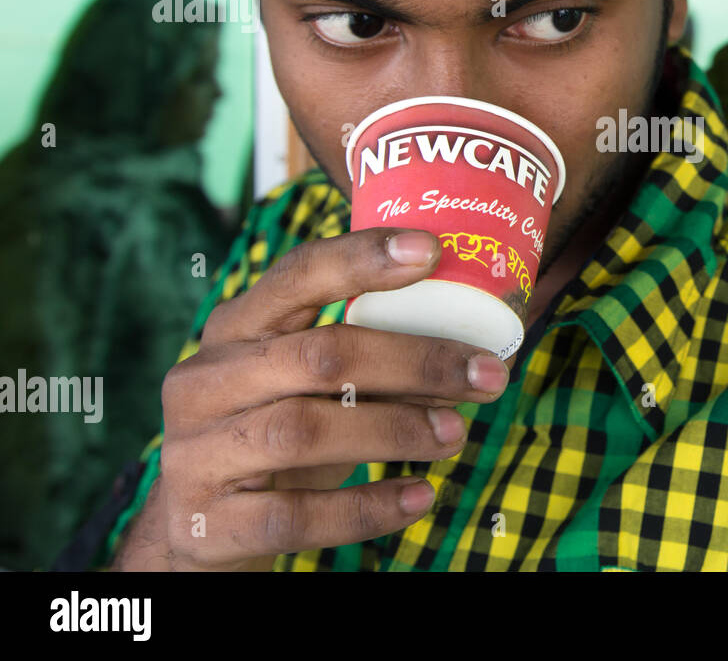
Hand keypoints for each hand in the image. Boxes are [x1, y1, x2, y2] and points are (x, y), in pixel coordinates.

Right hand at [124, 228, 510, 570]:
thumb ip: (375, 366)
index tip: (432, 249)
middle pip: (319, 356)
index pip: (296, 274)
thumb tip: (470, 360)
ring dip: (396, 431)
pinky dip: (366, 507)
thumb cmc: (272, 434)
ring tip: (457, 435)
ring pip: (304, 431)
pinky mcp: (206, 523)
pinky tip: (419, 498)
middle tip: (486, 375)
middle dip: (415, 360)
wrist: (190, 530)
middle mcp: (205, 381)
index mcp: (234, 329)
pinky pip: (296, 515)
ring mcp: (197, 452)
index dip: (362, 259)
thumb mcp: (310, 389)